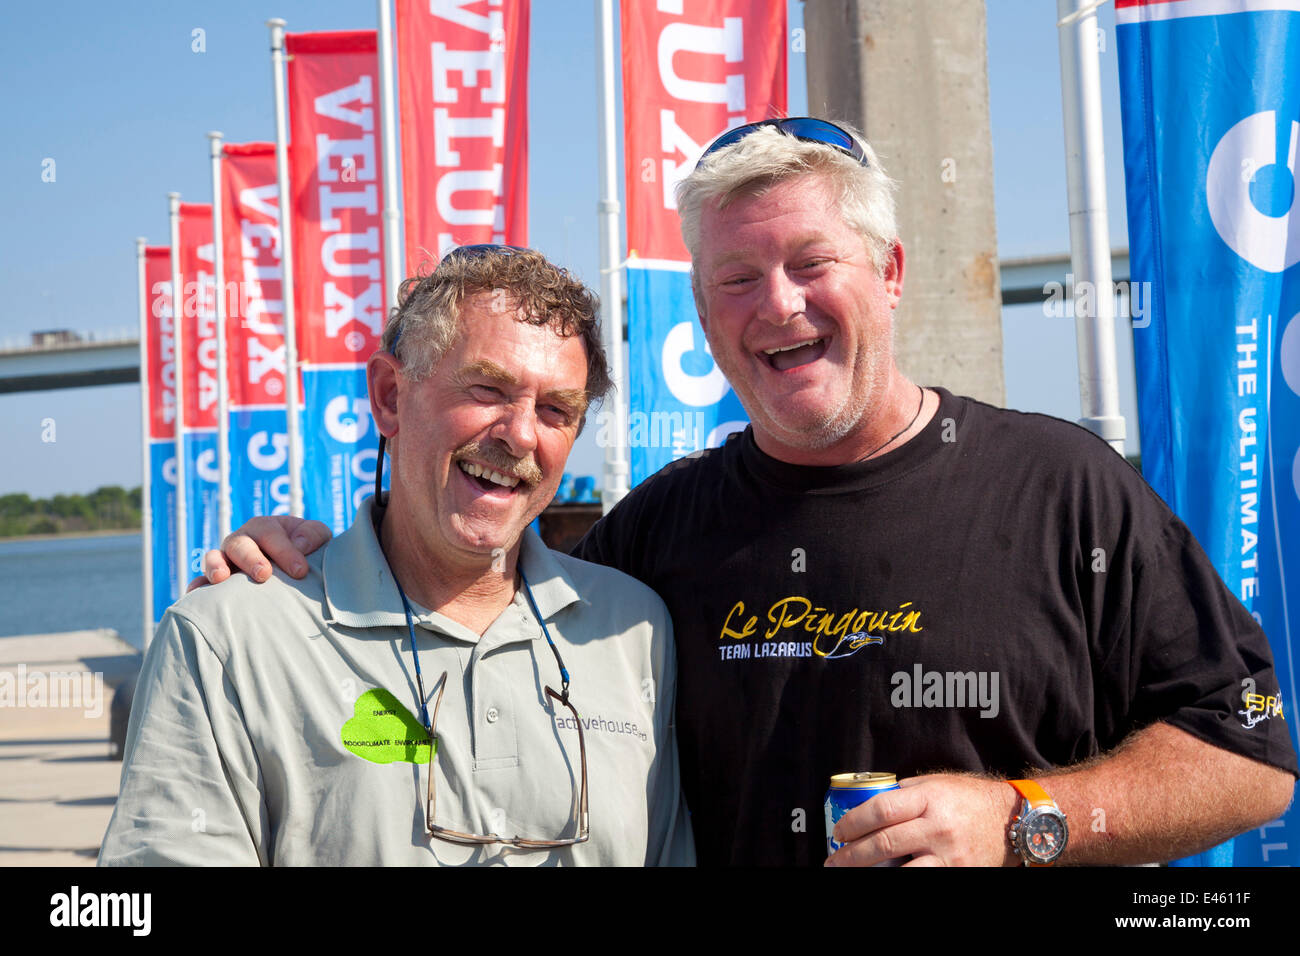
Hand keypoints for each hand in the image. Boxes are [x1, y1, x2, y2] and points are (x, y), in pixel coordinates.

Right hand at [186, 516, 332, 591]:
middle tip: (264, 574)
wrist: (295, 567)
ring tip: (221, 579)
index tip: (300, 571)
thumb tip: (301, 545)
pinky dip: (197, 588)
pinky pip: (201, 583)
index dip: (285, 552)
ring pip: (214, 558)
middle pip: (240, 545)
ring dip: (215, 567)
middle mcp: (242, 541)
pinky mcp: (217, 581)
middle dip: (251, 558)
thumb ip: (312, 534)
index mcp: (265, 528)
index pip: (271, 535)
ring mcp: (226, 561)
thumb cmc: (306, 548)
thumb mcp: (317, 536)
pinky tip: (195, 596)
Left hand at [825, 773, 1018, 866]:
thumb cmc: (970, 798)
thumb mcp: (937, 783)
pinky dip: (900, 879)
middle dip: (852, 855)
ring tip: (851, 874)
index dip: (854, 822)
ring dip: (870, 874)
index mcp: (929, 798)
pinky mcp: (958, 873)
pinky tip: (884, 878)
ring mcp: (949, 855)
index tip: (838, 831)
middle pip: (885, 843)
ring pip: (901, 871)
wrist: (1012, 821)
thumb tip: (872, 803)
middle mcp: (938, 827)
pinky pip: (923, 880)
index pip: (881, 810)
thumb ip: (907, 793)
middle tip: (833, 860)